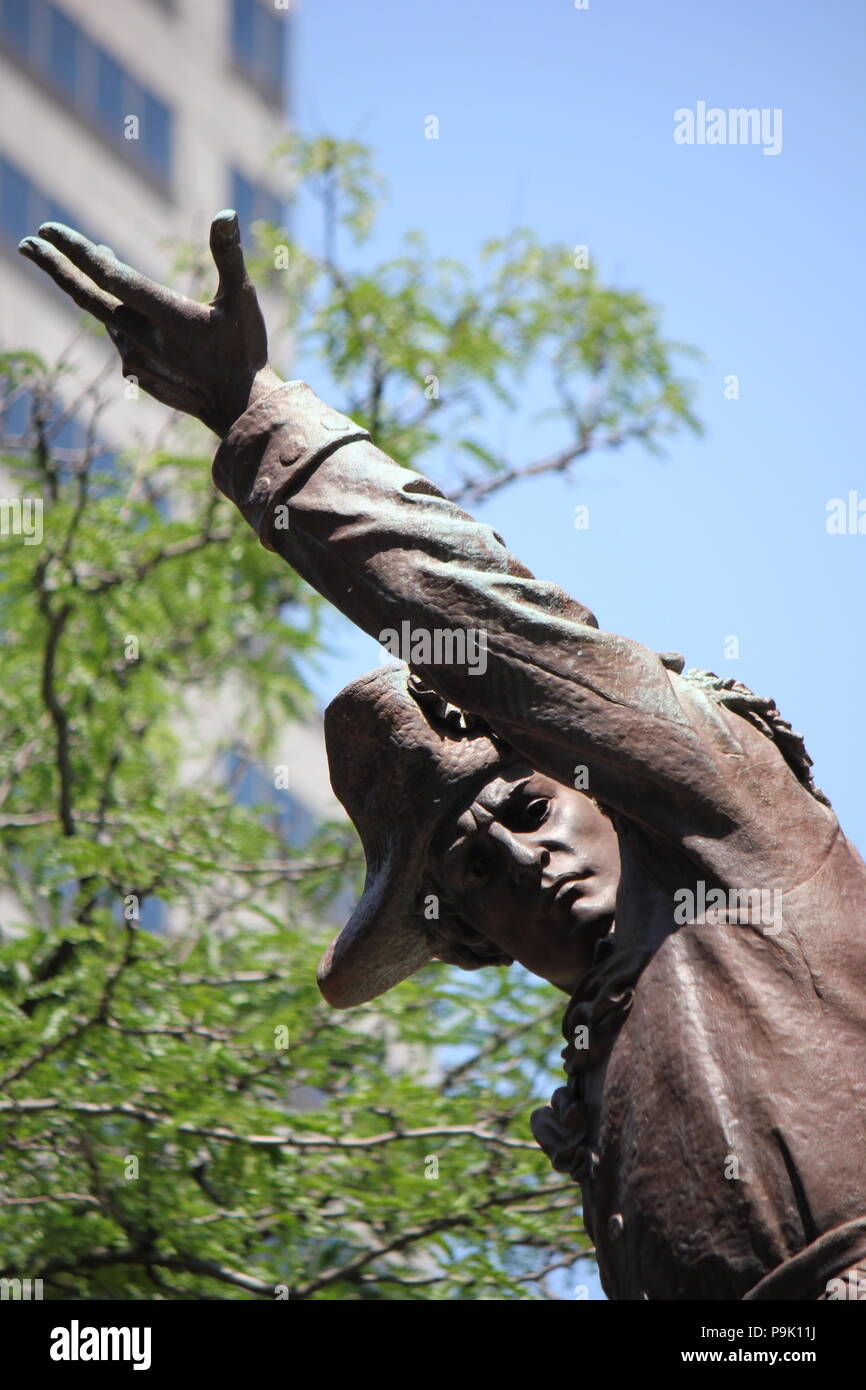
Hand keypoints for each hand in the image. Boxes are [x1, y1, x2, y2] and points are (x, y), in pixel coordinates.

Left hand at [18, 210, 277, 435]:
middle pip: (87, 297)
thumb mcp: (242, 300)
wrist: (241, 410)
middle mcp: (142, 336)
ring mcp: (137, 359)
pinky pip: (120, 340)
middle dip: (55, 268)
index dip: (77, 251)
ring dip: (89, 290)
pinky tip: (120, 314)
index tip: (47, 231)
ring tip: (86, 269)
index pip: (109, 276)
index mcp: (164, 314)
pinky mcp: (140, 375)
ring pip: (105, 317)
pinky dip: (113, 319)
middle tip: (28, 244)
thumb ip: (228, 256)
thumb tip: (224, 214)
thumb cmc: (245, 353)